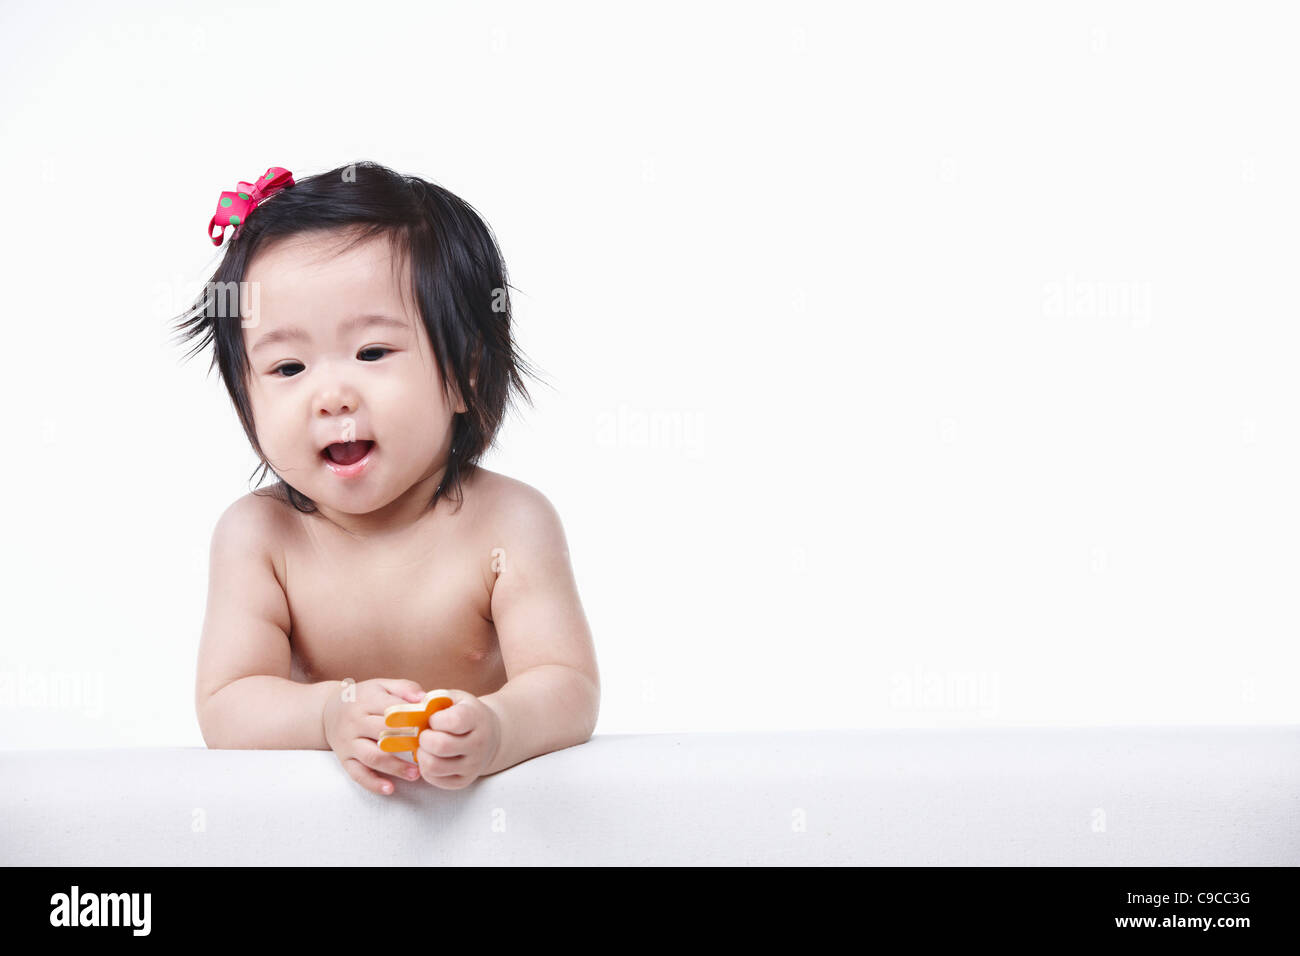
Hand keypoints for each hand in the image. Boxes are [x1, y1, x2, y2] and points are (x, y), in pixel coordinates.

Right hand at [322, 677, 426, 795]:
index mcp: (368, 701)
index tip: (431, 729)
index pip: (392, 711)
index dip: (413, 720)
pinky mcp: (344, 759)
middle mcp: (355, 722)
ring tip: (416, 773)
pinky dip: (373, 783)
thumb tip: (424, 699)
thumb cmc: (364, 697)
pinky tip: (390, 789)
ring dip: (395, 767)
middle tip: (428, 752)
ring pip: (372, 756)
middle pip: (382, 734)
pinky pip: (357, 774)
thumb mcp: (382, 685)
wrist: (328, 710)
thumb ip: (405, 688)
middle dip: (407, 743)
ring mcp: (348, 743)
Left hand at [416, 689, 501, 789]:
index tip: (434, 718)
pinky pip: (434, 779)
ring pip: (434, 766)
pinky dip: (425, 768)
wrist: (491, 736)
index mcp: (476, 719)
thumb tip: (414, 708)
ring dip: (422, 755)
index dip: (435, 719)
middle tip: (426, 734)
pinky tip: (431, 757)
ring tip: (426, 746)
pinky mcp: (463, 781)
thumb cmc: (467, 714)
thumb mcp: (457, 699)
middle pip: (441, 746)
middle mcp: (478, 744)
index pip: (453, 721)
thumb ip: (436, 700)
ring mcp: (472, 766)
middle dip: (425, 738)